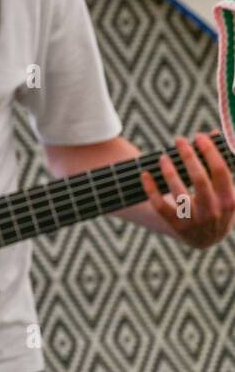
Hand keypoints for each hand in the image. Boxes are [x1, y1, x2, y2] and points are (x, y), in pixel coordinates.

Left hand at [139, 133, 234, 248]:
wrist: (206, 239)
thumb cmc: (217, 205)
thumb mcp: (225, 189)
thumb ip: (220, 164)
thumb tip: (214, 133)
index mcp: (229, 201)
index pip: (221, 171)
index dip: (210, 152)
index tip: (199, 136)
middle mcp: (214, 212)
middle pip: (200, 179)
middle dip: (189, 157)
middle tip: (179, 139)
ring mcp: (195, 221)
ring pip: (179, 194)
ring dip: (169, 172)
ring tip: (162, 157)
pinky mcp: (176, 226)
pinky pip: (160, 206)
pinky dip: (151, 189)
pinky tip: (145, 174)